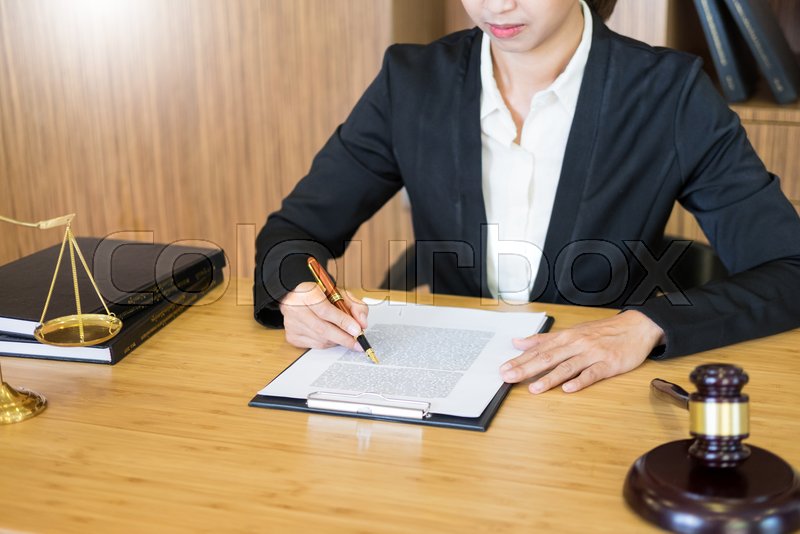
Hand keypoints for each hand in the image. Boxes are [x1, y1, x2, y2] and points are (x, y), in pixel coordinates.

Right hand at [279, 282, 368, 350]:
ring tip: (346, 337)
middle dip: (344, 338)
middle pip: (323, 329)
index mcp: (307, 294)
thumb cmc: (320, 294)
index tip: (358, 330)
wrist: (296, 296)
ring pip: (320, 340)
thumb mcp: (340, 293)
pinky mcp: (292, 336)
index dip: (343, 322)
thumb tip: (362, 323)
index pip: (325, 310)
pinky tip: (331, 337)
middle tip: (358, 343)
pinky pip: (315, 346)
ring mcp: (292, 325)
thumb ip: (354, 305)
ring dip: (337, 341)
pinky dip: (327, 344)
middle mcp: (296, 310)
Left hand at [500, 310, 664, 393]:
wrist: (635, 327)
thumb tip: (518, 342)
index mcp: (566, 337)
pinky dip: (580, 381)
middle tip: (509, 377)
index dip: (520, 360)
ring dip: (550, 378)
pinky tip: (568, 389)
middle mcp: (576, 344)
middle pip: (548, 357)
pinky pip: (592, 373)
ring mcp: (592, 354)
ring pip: (568, 366)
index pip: (538, 350)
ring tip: (534, 388)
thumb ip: (544, 339)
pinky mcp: (608, 364)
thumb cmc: (601, 331)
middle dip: (526, 368)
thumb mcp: (572, 331)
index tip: (503, 369)